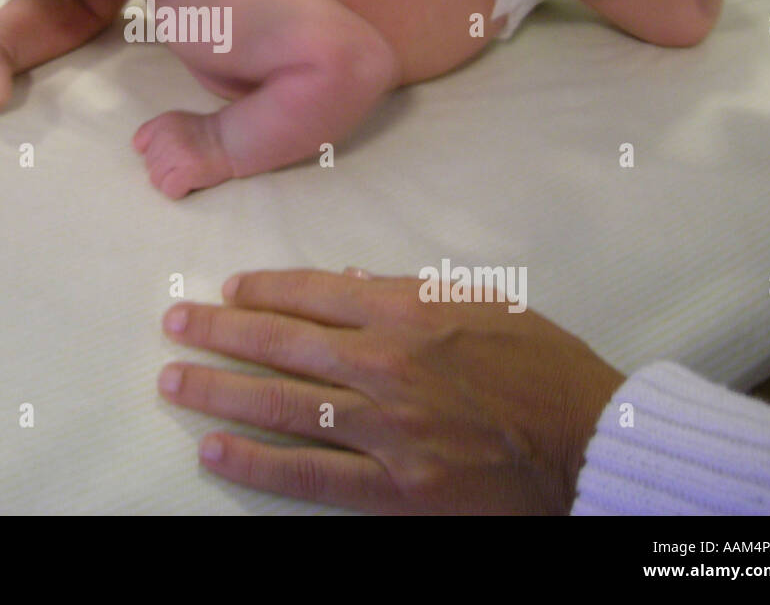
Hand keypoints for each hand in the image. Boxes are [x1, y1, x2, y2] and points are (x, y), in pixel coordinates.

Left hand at [132, 110, 233, 198]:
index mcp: (163, 122)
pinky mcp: (187, 171)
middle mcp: (167, 136)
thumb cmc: (205, 136)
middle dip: (164, 168)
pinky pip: (168, 190)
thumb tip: (141, 153)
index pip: (139, 144)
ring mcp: (177, 154)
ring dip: (170, 181)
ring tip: (187, 172)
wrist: (231, 141)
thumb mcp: (178, 123)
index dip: (153, 153)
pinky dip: (178, 190)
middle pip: (148, 165)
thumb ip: (157, 133)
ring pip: (155, 180)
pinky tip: (190, 181)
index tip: (170, 153)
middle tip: (184, 163)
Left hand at [159, 269, 624, 513]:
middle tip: (176, 324)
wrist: (595, 443)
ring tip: (174, 381)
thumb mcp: (481, 304)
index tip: (228, 290)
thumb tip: (348, 282)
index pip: (314, 293)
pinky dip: (257, 463)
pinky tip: (215, 451)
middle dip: (220, 332)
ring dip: (220, 390)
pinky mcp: (397, 488)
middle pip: (283, 343)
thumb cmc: (543, 366)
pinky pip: (311, 475)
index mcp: (410, 311)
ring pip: (284, 404)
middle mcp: (389, 363)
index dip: (262, 290)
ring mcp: (389, 429)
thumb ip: (408, 293)